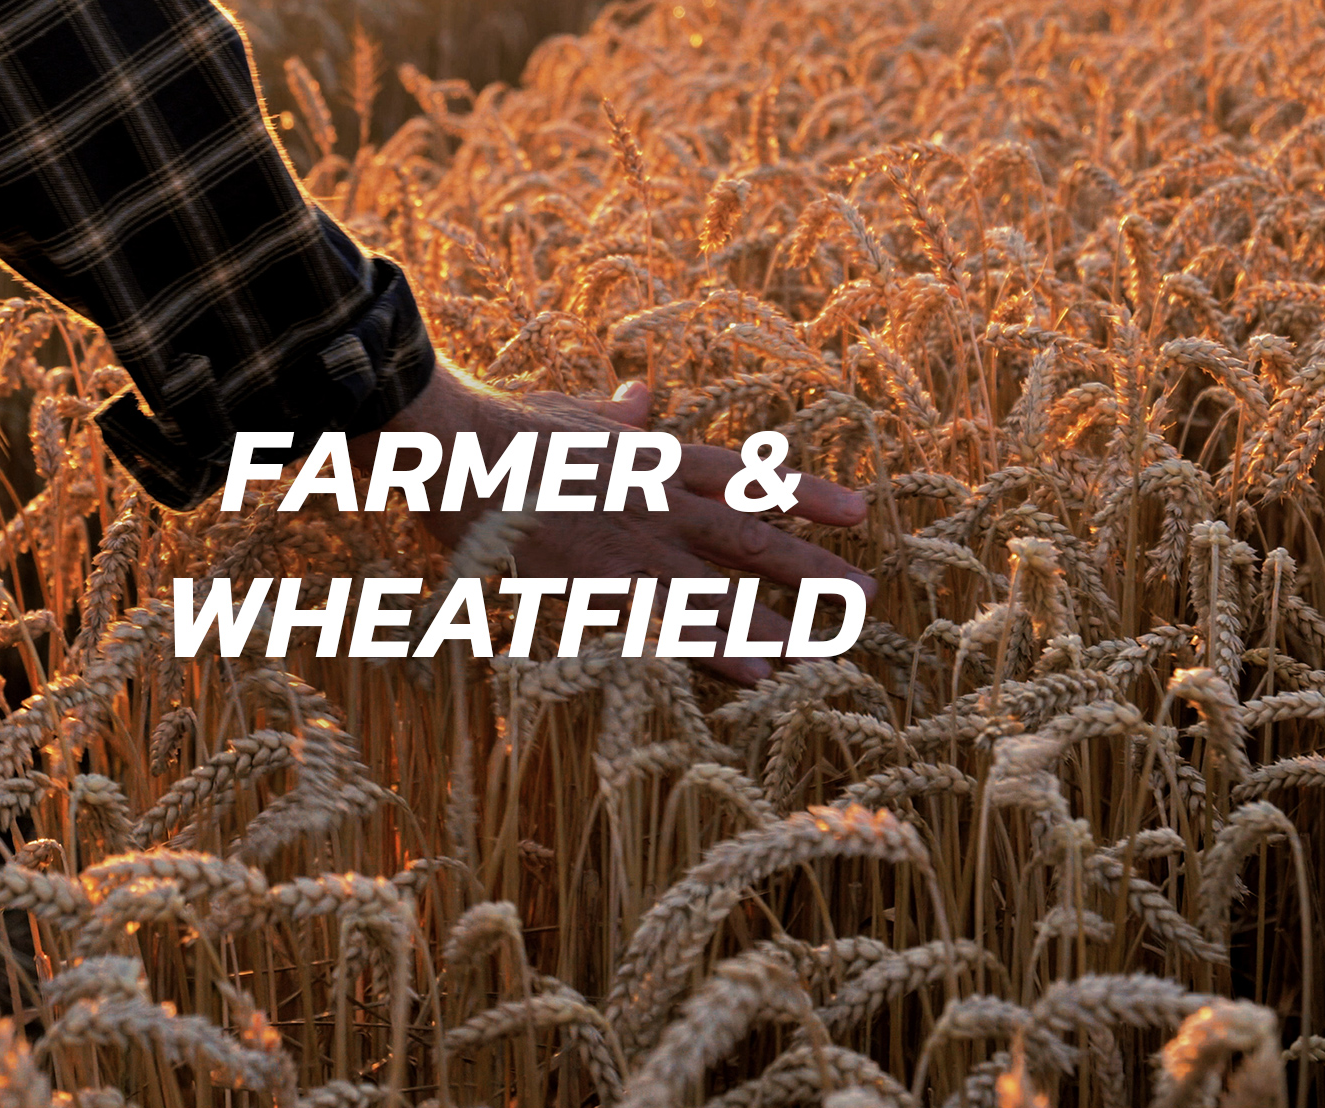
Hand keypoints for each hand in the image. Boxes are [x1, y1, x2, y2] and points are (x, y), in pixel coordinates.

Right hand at [350, 361, 875, 682]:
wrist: (458, 448)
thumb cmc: (504, 426)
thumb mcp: (572, 410)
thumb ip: (615, 413)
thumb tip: (640, 391)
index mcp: (653, 458)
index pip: (743, 475)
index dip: (803, 493)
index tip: (859, 510)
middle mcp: (658, 501)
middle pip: (749, 537)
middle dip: (810, 566)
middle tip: (866, 596)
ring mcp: (633, 544)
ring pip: (721, 586)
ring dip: (777, 619)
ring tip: (828, 650)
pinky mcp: (601, 583)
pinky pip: (670, 623)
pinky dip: (717, 650)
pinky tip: (758, 676)